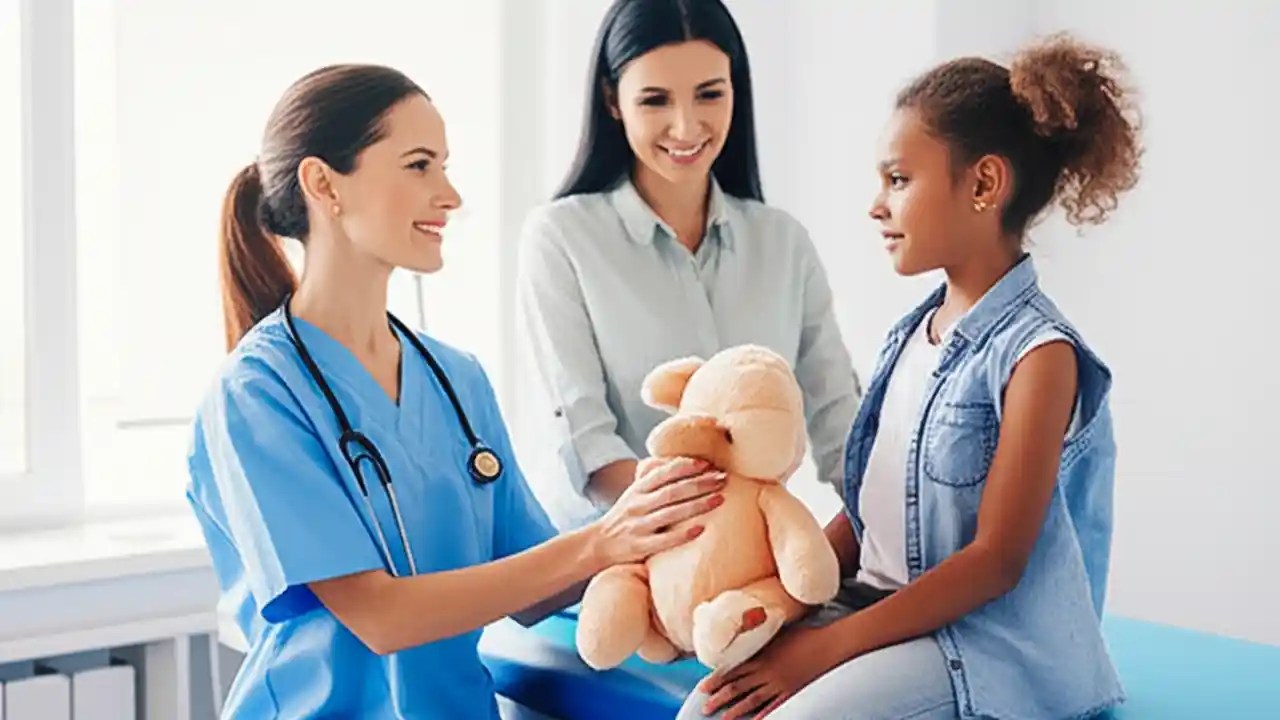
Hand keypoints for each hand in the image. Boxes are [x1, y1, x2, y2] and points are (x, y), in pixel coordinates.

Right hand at [589, 457, 724, 566]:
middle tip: (722, 479)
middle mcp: (637, 505)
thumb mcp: (634, 494)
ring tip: (719, 499)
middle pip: (672, 491)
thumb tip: (684, 464)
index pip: (663, 473)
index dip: (686, 467)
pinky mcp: (639, 546)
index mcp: (638, 489)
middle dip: (699, 483)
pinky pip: (663, 540)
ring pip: (670, 513)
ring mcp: (638, 526)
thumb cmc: (624, 516)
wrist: (598, 543)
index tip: (707, 464)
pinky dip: (682, 534)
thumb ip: (654, 481)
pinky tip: (700, 529)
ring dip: (697, 505)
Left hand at [696, 624, 834, 718]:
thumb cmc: (805, 636)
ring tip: (723, 719)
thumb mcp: (779, 633)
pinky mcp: (792, 693)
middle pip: (739, 687)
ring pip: (752, 700)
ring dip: (735, 711)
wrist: (829, 645)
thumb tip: (746, 634)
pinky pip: (774, 707)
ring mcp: (780, 685)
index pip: (733, 670)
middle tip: (706, 708)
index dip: (717, 680)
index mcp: (762, 656)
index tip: (703, 687)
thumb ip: (762, 638)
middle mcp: (767, 672)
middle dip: (720, 698)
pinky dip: (763, 716)